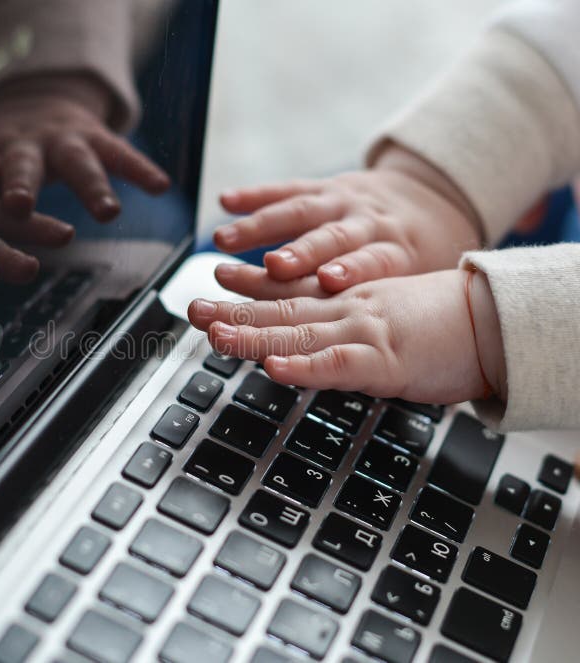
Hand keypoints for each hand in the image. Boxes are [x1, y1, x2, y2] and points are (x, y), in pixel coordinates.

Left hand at [0, 74, 169, 218]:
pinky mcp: (98, 138)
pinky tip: (160, 186)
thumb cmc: (1, 149)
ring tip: (107, 213)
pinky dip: (140, 171)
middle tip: (19, 205)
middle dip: (23, 185)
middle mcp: (27, 144)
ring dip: (91, 187)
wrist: (34, 96)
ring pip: (77, 163)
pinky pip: (122, 155)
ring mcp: (65, 140)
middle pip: (24, 165)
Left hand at [188, 269, 505, 403]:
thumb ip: (344, 325)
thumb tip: (310, 341)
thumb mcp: (381, 315)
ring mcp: (361, 332)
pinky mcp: (384, 361)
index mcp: (344, 300)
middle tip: (193, 307)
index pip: (288, 292)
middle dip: (232, 310)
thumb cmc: (438, 323)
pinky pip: (338, 364)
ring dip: (254, 335)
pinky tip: (275, 368)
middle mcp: (344, 310)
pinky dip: (305, 367)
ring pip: (299, 333)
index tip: (215, 283)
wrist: (489, 319)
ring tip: (215, 333)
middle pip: (280, 309)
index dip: (248, 289)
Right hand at [213, 145, 480, 293]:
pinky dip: (254, 197)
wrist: (427, 204)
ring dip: (261, 227)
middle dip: (299, 251)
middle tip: (273, 265)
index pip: (373, 261)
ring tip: (224, 241)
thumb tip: (363, 356)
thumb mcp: (417, 292)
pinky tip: (226, 202)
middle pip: (330, 238)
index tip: (329, 281)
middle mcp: (366, 222)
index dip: (351, 269)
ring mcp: (341, 202)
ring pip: (301, 212)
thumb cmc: (416, 260)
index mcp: (395, 249)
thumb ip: (390, 314)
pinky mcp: (320, 188)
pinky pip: (286, 191)